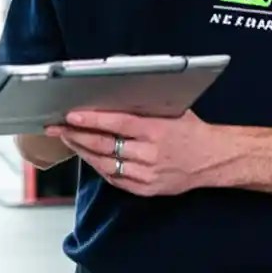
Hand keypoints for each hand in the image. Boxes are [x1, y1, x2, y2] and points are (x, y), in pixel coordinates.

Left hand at [46, 110, 233, 196]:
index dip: (91, 119)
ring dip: (83, 151)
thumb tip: (118, 83)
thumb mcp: (173, 109)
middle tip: (58, 128)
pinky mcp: (146, 189)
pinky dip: (98, 167)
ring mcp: (147, 174)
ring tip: (68, 139)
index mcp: (157, 130)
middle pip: (105, 145)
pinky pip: (115, 179)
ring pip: (105, 164)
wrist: (213, 159)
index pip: (117, 124)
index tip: (71, 115)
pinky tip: (88, 156)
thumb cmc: (191, 130)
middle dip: (77, 135)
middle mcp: (150, 154)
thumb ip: (146, 103)